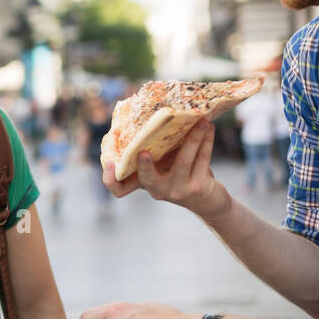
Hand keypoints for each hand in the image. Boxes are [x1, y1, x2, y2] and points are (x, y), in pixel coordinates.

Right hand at [102, 120, 230, 220]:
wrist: (207, 201)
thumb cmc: (180, 176)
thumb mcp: (163, 168)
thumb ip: (154, 151)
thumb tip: (151, 116)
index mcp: (145, 183)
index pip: (119, 189)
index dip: (110, 179)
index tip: (109, 163)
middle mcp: (158, 190)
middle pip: (148, 179)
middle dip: (145, 165)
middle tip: (144, 151)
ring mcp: (178, 190)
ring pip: (183, 160)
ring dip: (193, 137)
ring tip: (200, 120)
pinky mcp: (198, 187)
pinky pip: (201, 160)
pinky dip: (205, 141)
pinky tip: (209, 128)